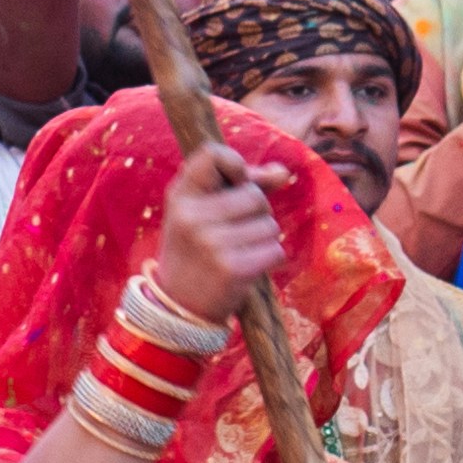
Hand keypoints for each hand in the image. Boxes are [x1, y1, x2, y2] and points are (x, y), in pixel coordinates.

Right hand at [145, 143, 283, 325]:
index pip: (213, 154)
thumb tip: (283, 172)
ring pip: (269, 224)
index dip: (236, 164)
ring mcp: (211, 243)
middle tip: (238, 231)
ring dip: (264, 238)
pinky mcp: (232, 268)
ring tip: (241, 251)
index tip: (238, 182)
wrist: (179, 308)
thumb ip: (242, 185)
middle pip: (255, 194)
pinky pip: (275, 250)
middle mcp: (192, 217)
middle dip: (257, 211)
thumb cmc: (195, 251)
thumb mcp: (202, 213)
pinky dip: (270, 258)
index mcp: (181, 196)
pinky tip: (249, 267)